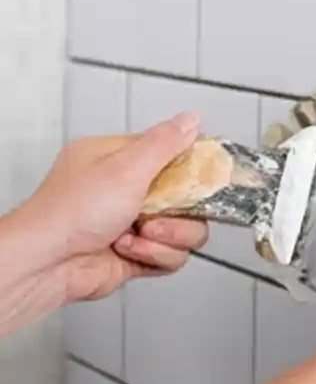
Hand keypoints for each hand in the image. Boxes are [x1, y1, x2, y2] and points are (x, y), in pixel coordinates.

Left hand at [20, 113, 210, 301]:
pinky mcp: (137, 254)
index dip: (191, 166)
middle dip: (179, 211)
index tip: (199, 177)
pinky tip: (128, 249)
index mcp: (118, 159)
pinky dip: (155, 255)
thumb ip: (164, 142)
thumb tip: (191, 118)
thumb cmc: (71, 212)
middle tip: (159, 212)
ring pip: (185, 229)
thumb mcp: (126, 167)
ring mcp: (133, 223)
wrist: (47, 264)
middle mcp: (127, 189)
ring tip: (139, 234)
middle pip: (187, 196)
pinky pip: (171, 255)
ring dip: (166, 236)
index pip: (172, 153)